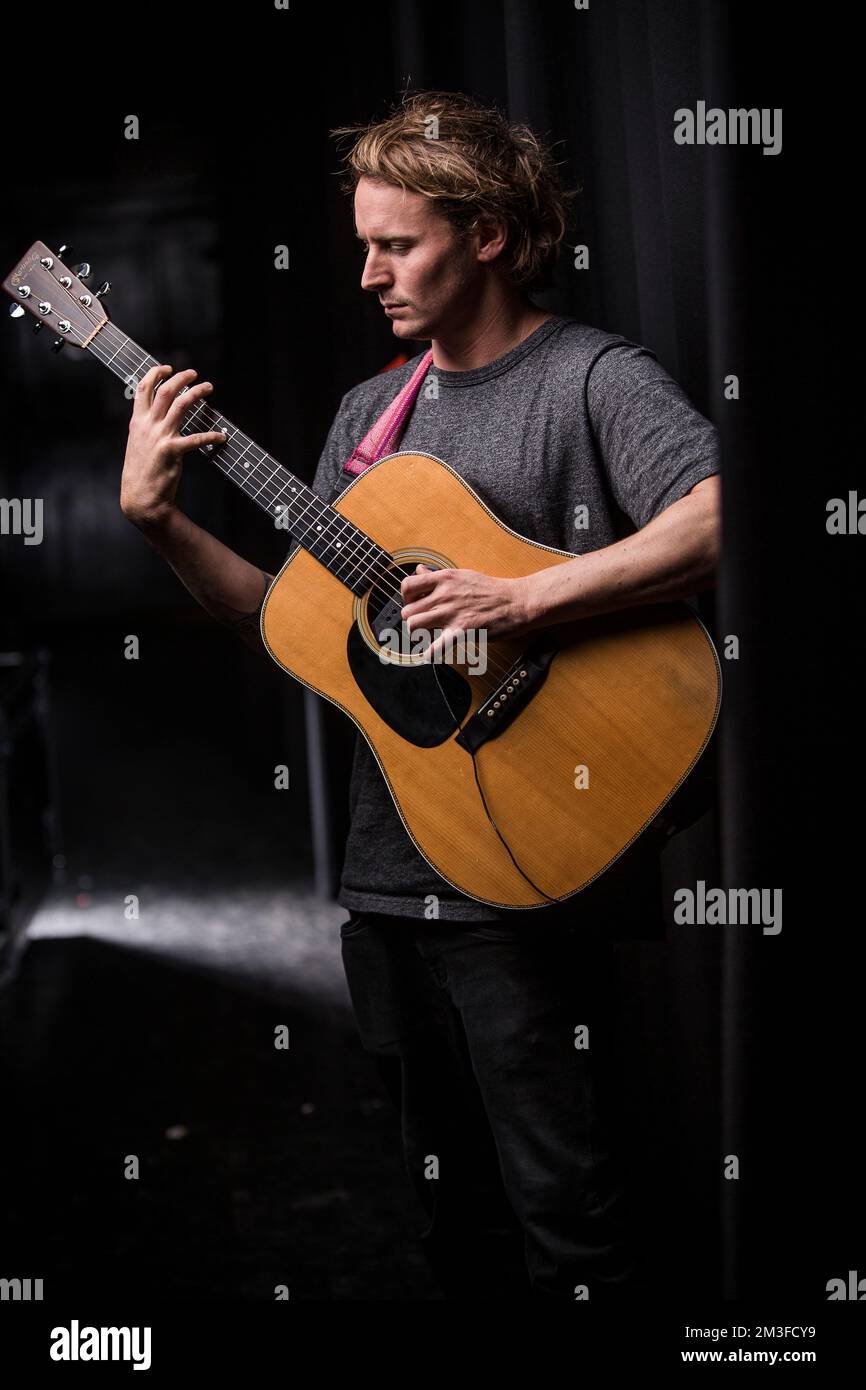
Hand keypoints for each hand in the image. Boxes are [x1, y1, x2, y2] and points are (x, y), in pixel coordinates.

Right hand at [120, 364, 226, 526]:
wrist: (140, 497)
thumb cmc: (142, 470)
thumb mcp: (137, 443)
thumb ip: (146, 426)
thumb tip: (157, 413)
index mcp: (137, 421)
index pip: (143, 388)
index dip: (156, 373)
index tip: (168, 368)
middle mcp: (147, 425)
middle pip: (165, 391)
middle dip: (181, 378)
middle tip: (195, 374)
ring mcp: (159, 437)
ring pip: (181, 405)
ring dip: (197, 393)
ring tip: (208, 388)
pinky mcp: (172, 451)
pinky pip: (196, 439)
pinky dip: (211, 436)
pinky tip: (221, 436)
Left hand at [399, 563, 533, 660]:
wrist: (517, 602)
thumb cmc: (491, 590)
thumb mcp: (461, 575)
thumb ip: (437, 576)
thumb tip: (419, 570)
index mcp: (444, 578)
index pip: (407, 586)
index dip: (407, 598)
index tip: (416, 604)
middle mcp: (444, 594)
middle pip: (407, 611)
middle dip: (412, 620)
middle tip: (423, 624)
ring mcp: (451, 613)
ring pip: (413, 626)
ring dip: (418, 635)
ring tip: (428, 637)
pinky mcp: (462, 631)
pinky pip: (435, 647)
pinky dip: (431, 653)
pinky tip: (433, 653)